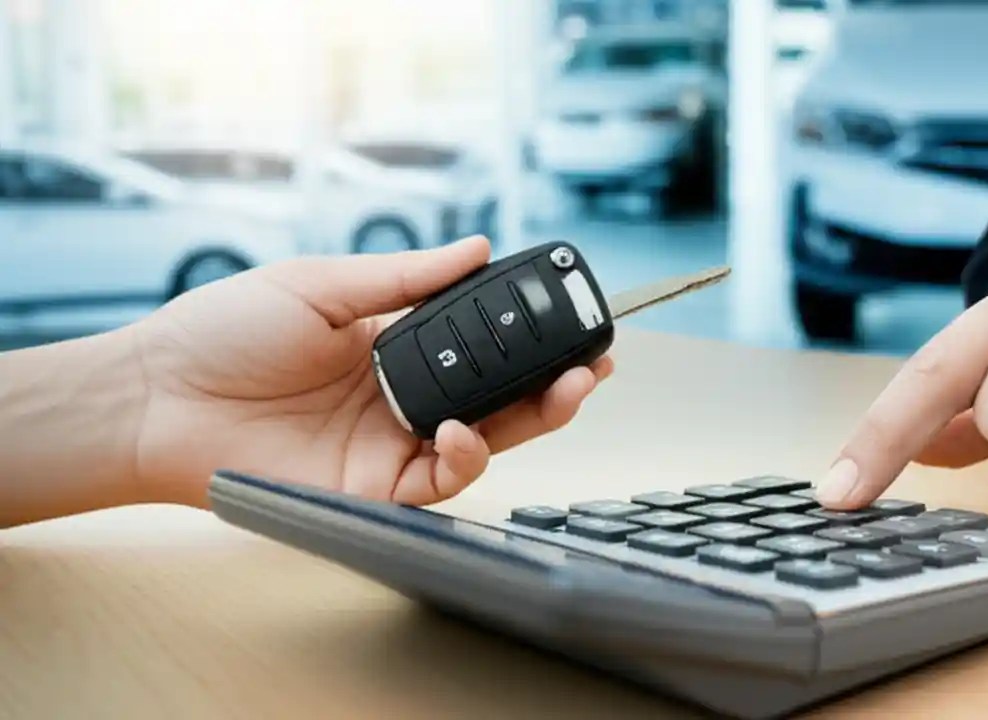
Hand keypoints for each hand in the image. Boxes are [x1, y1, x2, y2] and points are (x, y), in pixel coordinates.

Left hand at [129, 236, 611, 507]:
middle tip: (595, 360)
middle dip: (555, 380)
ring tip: (566, 388)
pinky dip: (464, 459)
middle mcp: (402, 395)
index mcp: (392, 341)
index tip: (568, 310)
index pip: (480, 338)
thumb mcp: (321, 284)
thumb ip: (404, 276)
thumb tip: (475, 247)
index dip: (527, 331)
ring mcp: (391, 442)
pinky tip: (460, 432)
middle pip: (499, 393)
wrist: (156, 398)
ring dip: (535, 418)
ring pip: (487, 439)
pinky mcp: (373, 487)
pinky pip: (440, 480)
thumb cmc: (221, 332)